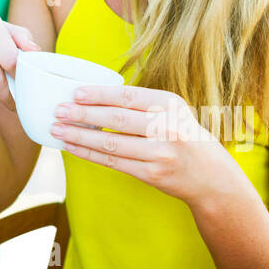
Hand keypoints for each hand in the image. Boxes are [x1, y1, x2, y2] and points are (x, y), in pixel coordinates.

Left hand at [49, 84, 240, 206]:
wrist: (210, 175)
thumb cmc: (183, 135)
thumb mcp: (173, 110)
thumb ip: (142, 102)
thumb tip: (95, 95)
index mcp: (170, 104)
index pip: (128, 96)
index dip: (99, 94)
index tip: (75, 93)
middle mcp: (167, 127)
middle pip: (116, 119)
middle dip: (83, 114)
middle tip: (58, 110)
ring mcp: (159, 153)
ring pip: (111, 143)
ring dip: (80, 136)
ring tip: (58, 130)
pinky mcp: (151, 174)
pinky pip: (113, 162)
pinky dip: (90, 154)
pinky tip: (73, 147)